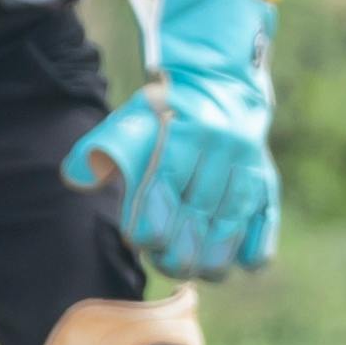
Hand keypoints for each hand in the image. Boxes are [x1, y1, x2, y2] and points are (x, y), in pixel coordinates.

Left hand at [63, 0, 279, 279]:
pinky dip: (254, 247)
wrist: (220, 77)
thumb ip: (100, 147)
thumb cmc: (165, 107)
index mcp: (187, 129)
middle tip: (161, 258)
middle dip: (177, 249)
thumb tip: (77, 178)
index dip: (151, 225)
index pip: (168, 190)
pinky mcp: (267, 177)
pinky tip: (236, 262)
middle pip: (200, 216)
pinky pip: (266, 219)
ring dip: (211, 257)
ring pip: (233, 224)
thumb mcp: (131, 117)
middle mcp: (225, 146)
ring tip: (190, 267)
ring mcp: (251, 163)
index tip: (139, 238)